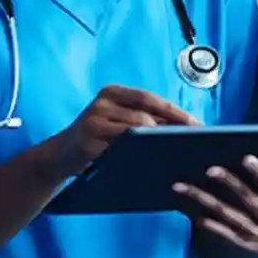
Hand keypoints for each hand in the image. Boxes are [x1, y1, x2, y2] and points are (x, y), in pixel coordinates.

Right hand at [48, 84, 199, 176]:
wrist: (59, 156)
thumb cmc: (96, 139)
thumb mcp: (116, 123)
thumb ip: (142, 121)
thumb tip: (183, 128)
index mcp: (113, 92)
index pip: (150, 98)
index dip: (175, 111)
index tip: (198, 125)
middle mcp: (102, 102)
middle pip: (145, 112)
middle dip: (172, 127)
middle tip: (193, 141)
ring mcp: (93, 120)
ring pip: (134, 129)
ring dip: (157, 142)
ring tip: (178, 153)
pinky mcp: (87, 141)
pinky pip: (119, 148)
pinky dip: (137, 156)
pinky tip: (153, 165)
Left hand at [174, 155, 257, 257]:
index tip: (245, 157)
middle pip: (247, 198)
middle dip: (228, 182)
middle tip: (209, 168)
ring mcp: (257, 232)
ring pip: (229, 214)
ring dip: (205, 200)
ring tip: (182, 186)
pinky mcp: (244, 242)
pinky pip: (225, 233)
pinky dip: (212, 225)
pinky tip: (195, 214)